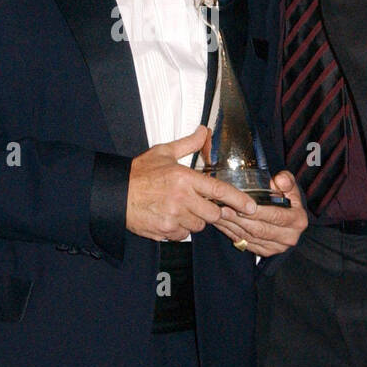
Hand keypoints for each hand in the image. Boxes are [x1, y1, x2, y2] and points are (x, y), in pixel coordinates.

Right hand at [126, 125, 257, 241]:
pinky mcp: (166, 230)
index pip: (219, 191)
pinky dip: (180, 229)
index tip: (251, 207)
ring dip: (195, 220)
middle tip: (199, 203)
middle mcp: (182, 199)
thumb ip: (188, 144)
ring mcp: (174, 217)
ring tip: (179, 208)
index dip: (238, 200)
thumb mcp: (164, 152)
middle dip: (211, 211)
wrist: (115, 194)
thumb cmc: (139, 173)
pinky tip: (170, 217)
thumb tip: (204, 131)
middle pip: (213, 214)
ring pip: (199, 226)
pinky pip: (184, 235)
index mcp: (184, 178)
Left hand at [212, 171, 306, 256]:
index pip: (276, 216)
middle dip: (239, 219)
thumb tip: (280, 180)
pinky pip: (245, 243)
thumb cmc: (287, 199)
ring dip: (232, 226)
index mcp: (298, 220)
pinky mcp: (266, 252)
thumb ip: (286, 181)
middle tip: (223, 208)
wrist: (289, 218)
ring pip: (250, 237)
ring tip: (218, 214)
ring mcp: (277, 247)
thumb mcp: (290, 187)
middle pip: (260, 229)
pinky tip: (221, 223)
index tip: (241, 205)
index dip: (258, 211)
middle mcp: (289, 237)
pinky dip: (231, 233)